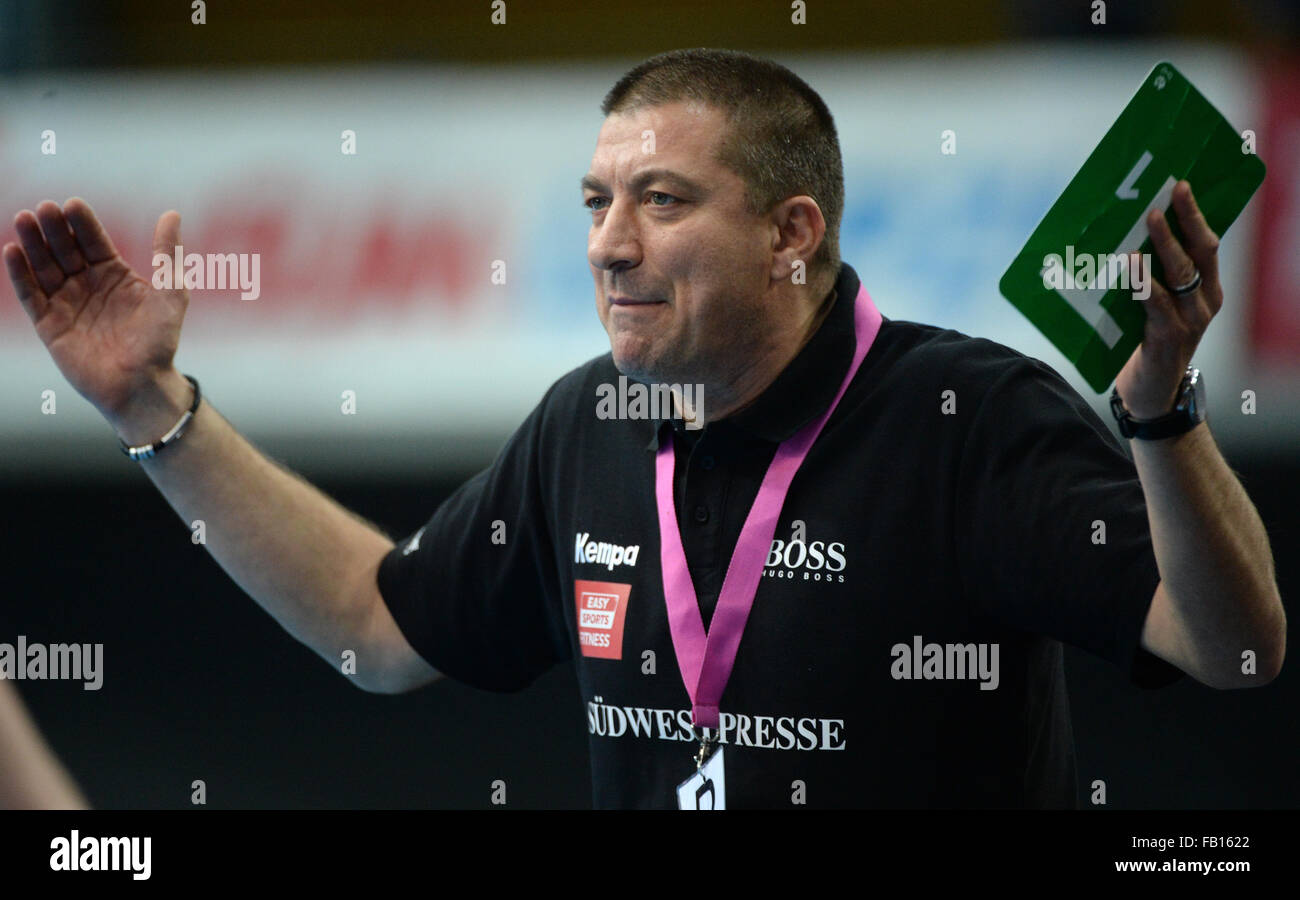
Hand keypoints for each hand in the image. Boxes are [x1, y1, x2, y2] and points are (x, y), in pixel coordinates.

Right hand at [3, 198, 189, 420]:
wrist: (141, 384)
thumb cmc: (160, 341)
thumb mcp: (171, 293)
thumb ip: (167, 254)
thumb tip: (172, 213)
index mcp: (115, 275)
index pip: (94, 241)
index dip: (83, 223)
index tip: (73, 204)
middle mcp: (88, 285)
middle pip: (65, 250)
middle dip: (54, 228)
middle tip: (44, 209)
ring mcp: (66, 303)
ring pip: (44, 267)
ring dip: (33, 243)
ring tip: (24, 219)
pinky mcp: (49, 324)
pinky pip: (31, 295)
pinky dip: (20, 274)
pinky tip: (12, 251)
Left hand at [1114, 180, 1222, 419]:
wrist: (1150, 392)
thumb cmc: (1147, 341)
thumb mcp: (1155, 305)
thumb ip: (1150, 277)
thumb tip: (1121, 237)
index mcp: (1206, 289)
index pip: (1206, 244)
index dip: (1195, 214)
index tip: (1181, 186)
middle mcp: (1205, 302)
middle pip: (1201, 252)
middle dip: (1186, 219)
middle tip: (1170, 192)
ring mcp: (1191, 321)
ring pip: (1181, 274)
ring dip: (1165, 244)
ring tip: (1150, 219)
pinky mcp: (1170, 338)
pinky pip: (1158, 304)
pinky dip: (1144, 282)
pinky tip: (1131, 265)